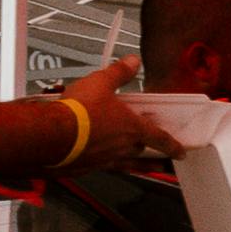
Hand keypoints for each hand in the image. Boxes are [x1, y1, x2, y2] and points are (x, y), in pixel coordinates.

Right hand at [65, 57, 186, 181]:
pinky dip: (103, 164)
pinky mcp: (85, 168)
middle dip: (150, 154)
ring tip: (137, 167)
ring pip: (125, 166)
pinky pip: (100, 168)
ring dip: (134, 166)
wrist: (50, 136)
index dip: (172, 145)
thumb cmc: (76, 113)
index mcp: (131, 129)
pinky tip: (97, 160)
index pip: (160, 139)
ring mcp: (104, 161)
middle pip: (142, 153)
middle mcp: (121, 149)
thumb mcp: (101, 83)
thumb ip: (118, 73)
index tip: (180, 152)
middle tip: (156, 154)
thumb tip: (131, 62)